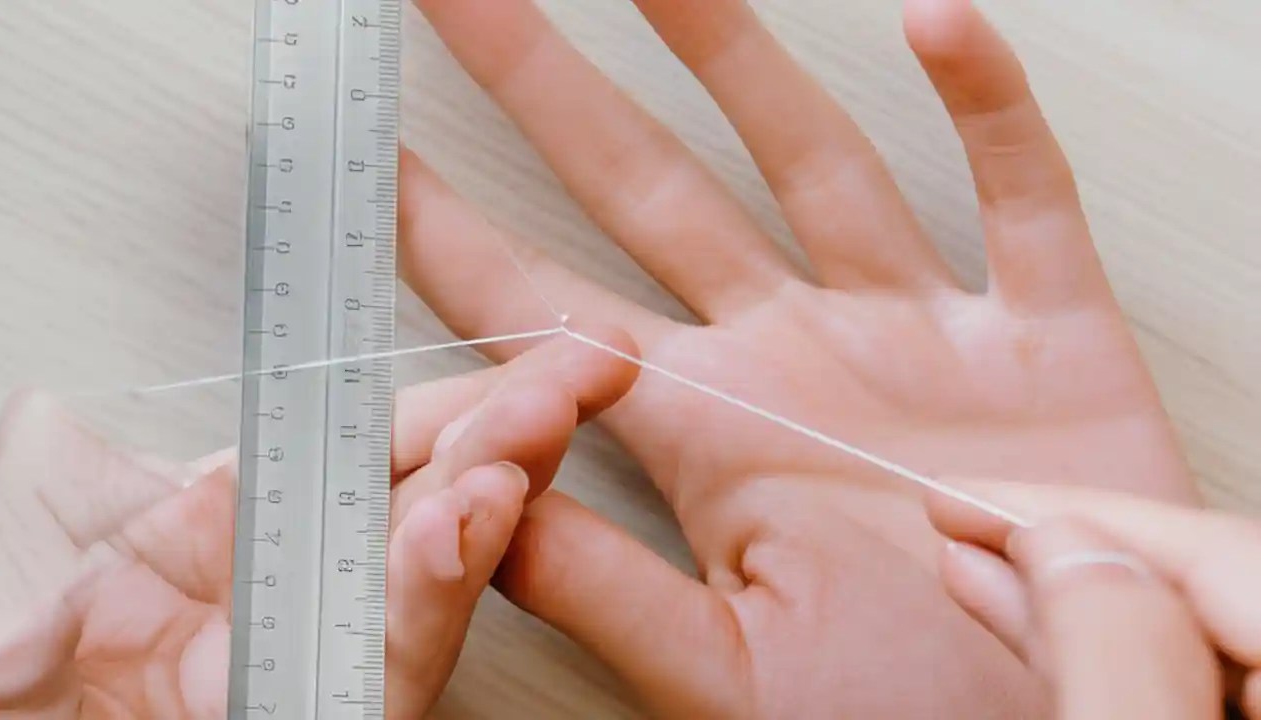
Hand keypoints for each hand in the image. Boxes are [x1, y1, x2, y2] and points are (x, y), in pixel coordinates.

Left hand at [0, 331, 636, 718]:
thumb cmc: (3, 665)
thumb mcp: (33, 532)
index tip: (524, 354)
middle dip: (506, 435)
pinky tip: (457, 531)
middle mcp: (295, 591)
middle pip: (428, 502)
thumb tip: (69, 402)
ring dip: (486, 502)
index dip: (455, 398)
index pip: (374, 443)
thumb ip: (69, 463)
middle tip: (572, 379)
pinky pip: (386, 667)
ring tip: (523, 442)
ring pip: (427, 581)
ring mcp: (313, 665)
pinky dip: (426, 598)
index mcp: (237, 526)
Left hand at [401, 0, 1198, 714]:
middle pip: (646, 190)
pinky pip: (1016, 195)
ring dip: (734, 56)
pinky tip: (940, 22)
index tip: (373, 163)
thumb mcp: (731, 672)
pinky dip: (988, 109)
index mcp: (709, 436)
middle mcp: (794, 359)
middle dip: (548, 89)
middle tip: (462, 0)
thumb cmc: (914, 716)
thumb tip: (481, 505)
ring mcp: (913, 334)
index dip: (451, 234)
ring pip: (811, 156)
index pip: (548, 312)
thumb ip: (605, 583)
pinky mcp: (1042, 336)